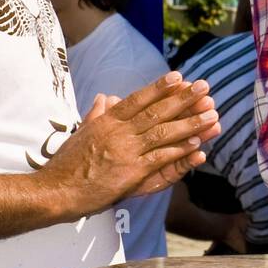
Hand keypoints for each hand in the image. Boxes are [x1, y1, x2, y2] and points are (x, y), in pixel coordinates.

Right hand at [43, 72, 220, 216]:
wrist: (55, 191)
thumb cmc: (66, 164)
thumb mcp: (80, 133)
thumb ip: (96, 114)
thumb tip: (104, 97)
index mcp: (107, 121)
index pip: (137, 99)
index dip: (159, 87)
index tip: (178, 76)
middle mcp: (118, 132)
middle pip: (156, 111)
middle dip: (183, 99)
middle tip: (205, 87)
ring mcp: (125, 152)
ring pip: (163, 133)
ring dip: (190, 123)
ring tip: (212, 115)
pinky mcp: (131, 173)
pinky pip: (160, 158)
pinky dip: (179, 150)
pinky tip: (197, 144)